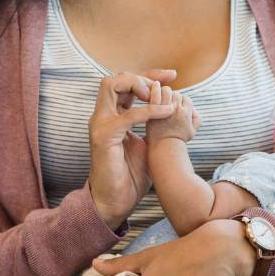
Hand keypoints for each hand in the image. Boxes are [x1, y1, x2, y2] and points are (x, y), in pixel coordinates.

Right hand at [88, 70, 177, 228]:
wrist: (116, 200)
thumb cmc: (132, 176)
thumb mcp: (148, 144)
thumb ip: (154, 126)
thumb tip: (174, 112)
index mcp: (113, 116)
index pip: (127, 84)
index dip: (150, 76)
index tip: (173, 75)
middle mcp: (103, 116)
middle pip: (117, 77)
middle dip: (144, 75)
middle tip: (167, 82)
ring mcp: (100, 124)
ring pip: (111, 84)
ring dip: (138, 85)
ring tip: (158, 97)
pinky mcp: (103, 136)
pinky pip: (127, 115)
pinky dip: (148, 111)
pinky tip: (166, 112)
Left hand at [146, 89, 200, 144]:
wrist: (163, 148)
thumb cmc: (177, 141)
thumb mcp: (192, 132)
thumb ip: (196, 118)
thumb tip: (193, 108)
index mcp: (187, 113)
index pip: (186, 99)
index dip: (181, 102)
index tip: (175, 107)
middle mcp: (178, 109)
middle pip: (177, 94)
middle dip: (172, 97)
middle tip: (167, 103)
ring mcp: (166, 109)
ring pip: (167, 90)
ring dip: (164, 92)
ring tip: (161, 97)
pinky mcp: (154, 109)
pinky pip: (156, 93)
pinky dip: (155, 87)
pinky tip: (154, 85)